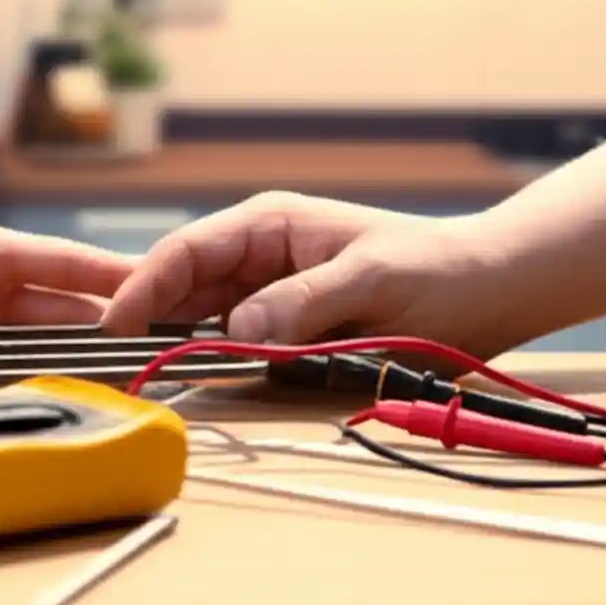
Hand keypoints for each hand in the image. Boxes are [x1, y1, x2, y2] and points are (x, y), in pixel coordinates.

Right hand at [101, 192, 514, 357]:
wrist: (489, 289)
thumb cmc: (438, 271)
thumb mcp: (374, 280)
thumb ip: (304, 301)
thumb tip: (238, 332)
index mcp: (269, 224)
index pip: (185, 251)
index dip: (144, 288)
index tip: (115, 329)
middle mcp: (258, 255)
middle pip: (181, 287)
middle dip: (148, 320)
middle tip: (117, 364)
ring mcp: (269, 292)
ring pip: (201, 319)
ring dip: (176, 344)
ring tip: (143, 376)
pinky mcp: (285, 326)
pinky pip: (234, 344)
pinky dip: (213, 361)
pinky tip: (195, 380)